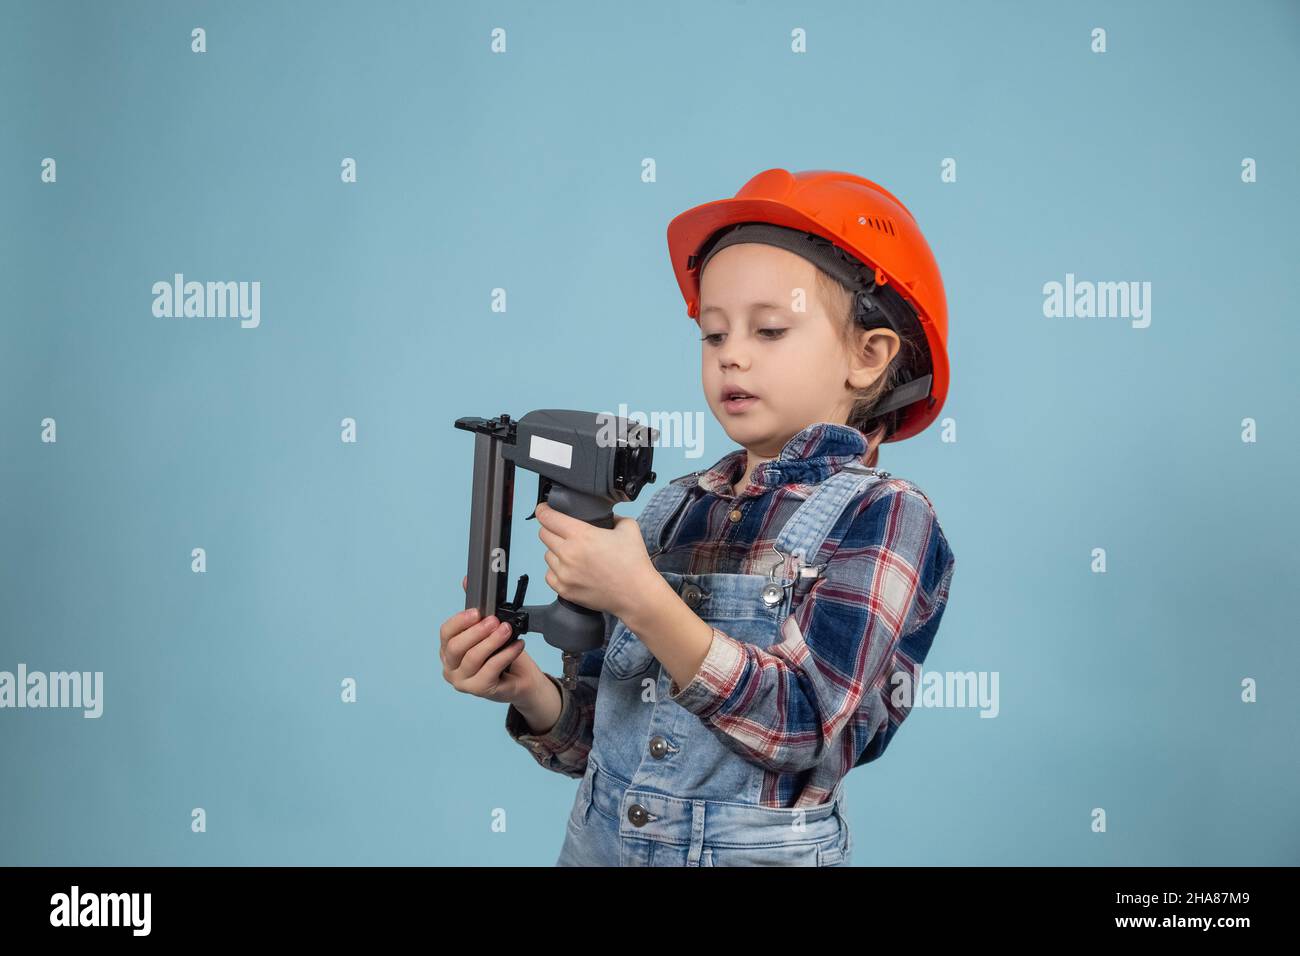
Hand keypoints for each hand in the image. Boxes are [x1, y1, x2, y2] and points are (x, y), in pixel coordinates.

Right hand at [439, 575, 546, 705]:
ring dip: (493, 641)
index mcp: (448, 650)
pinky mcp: (479, 690)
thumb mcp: (488, 629)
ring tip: (507, 630)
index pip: (446, 633)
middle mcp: (450, 667)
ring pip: (474, 658)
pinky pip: (491, 670)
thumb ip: (476, 609)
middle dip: (477, 631)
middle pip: (456, 647)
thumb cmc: (500, 653)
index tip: (477, 611)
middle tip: (494, 621)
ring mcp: (463, 681)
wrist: (520, 679)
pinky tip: (517, 645)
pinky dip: (506, 655)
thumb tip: (467, 580)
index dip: (460, 621)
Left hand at [533, 501, 656, 618]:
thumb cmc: (633, 564)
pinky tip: (571, 570)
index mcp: (581, 535)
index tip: (544, 509)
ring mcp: (564, 574)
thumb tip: (605, 516)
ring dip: (555, 551)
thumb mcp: (629, 527)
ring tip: (573, 554)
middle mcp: (568, 554)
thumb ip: (613, 517)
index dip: (544, 510)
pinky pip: (549, 575)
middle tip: (563, 532)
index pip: (548, 517)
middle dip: (551, 529)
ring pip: (547, 555)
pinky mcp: (565, 590)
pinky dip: (556, 571)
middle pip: (544, 534)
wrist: (636, 594)